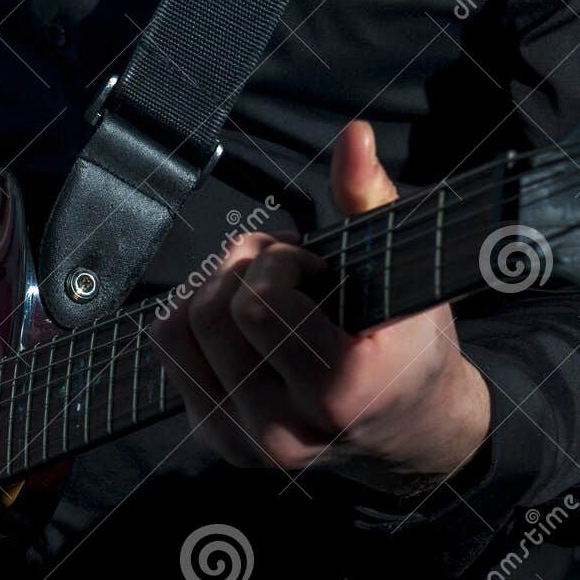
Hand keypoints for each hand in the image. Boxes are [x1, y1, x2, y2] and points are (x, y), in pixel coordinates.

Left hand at [148, 119, 491, 496]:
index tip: (315, 266)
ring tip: (265, 286)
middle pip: (212, 313)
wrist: (411, 427)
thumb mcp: (402, 266)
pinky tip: (245, 316)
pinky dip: (197, 313)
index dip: (280, 262)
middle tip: (287, 265)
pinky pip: (169, 351)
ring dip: (218, 286)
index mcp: (341, 392)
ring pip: (179, 329)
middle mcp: (287, 430)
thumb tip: (352, 136)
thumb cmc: (411, 342)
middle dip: (246, 265)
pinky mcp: (219, 439)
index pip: (257, 307)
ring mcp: (247, 442)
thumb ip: (370, 198)